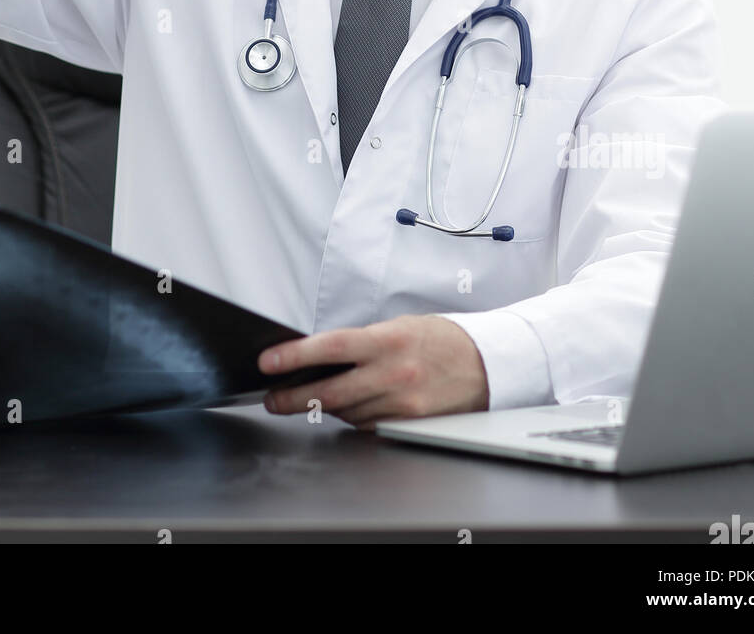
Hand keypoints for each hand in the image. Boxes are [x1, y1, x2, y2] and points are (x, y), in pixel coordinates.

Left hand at [258, 314, 488, 429]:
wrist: (484, 364)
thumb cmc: (438, 340)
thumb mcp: (399, 327)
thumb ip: (361, 344)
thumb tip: (319, 357)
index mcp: (389, 340)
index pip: (332, 347)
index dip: (295, 355)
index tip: (268, 361)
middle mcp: (394, 373)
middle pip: (331, 390)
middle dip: (293, 397)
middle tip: (272, 398)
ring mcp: (402, 403)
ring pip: (346, 412)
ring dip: (323, 407)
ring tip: (307, 398)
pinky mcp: (408, 424)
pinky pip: (367, 425)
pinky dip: (351, 417)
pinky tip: (346, 407)